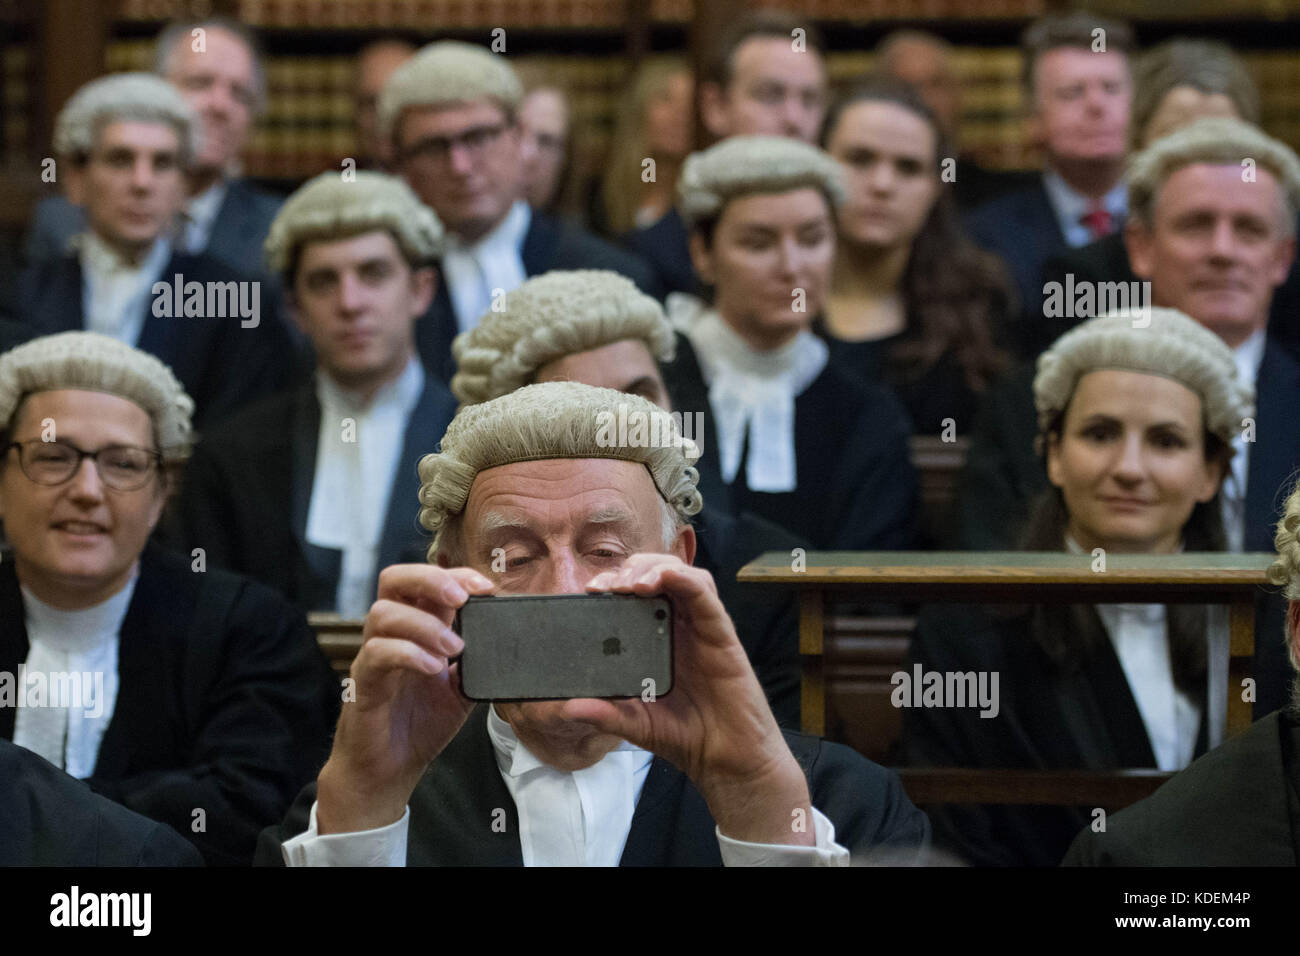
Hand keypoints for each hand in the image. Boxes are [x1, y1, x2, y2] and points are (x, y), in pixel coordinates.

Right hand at [316, 564, 493, 833]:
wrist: (390, 771)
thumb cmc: (421, 724)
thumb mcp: (461, 688)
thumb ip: (477, 661)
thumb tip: (506, 641)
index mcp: (416, 628)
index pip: (426, 582)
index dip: (456, 574)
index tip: (487, 587)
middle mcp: (391, 635)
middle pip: (393, 579)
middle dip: (430, 579)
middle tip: (462, 598)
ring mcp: (373, 656)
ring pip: (382, 613)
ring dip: (425, 624)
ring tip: (455, 648)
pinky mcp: (362, 684)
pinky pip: (376, 654)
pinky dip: (409, 654)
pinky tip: (434, 668)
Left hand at [561, 554, 813, 845]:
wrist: (724, 758)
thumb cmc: (684, 735)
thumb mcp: (634, 723)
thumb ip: (605, 713)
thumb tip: (567, 707)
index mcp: (657, 638)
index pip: (636, 593)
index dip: (614, 582)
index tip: (591, 591)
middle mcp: (679, 625)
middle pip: (657, 574)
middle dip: (630, 569)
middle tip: (607, 586)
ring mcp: (701, 626)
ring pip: (681, 574)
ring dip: (655, 568)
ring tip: (632, 583)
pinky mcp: (721, 632)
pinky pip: (704, 594)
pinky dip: (684, 579)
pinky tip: (665, 580)